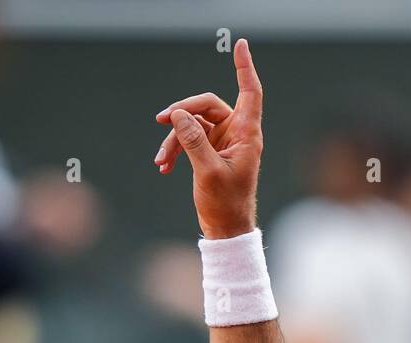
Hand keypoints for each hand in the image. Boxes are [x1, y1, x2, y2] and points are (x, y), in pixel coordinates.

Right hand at [154, 38, 263, 239]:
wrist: (225, 229)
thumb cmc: (226, 204)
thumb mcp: (208, 172)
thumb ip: (194, 141)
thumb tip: (179, 114)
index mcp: (247, 135)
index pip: (250, 93)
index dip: (245, 69)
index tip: (241, 46)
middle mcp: (236, 135)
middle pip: (208, 106)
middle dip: (183, 112)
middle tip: (161, 121)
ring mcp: (222, 142)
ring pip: (193, 124)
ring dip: (174, 140)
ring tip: (161, 160)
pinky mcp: (209, 152)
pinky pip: (188, 140)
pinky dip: (175, 150)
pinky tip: (163, 166)